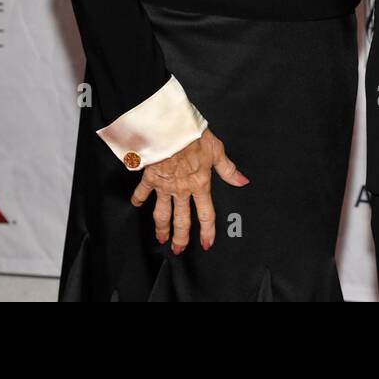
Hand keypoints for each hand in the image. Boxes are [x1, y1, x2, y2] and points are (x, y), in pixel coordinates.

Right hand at [130, 128, 247, 253]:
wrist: (170, 128)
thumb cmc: (193, 136)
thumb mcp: (216, 150)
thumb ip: (228, 169)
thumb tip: (242, 181)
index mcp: (200, 184)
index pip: (206, 214)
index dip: (207, 231)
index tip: (206, 243)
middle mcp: (182, 189)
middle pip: (181, 220)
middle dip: (180, 237)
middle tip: (178, 249)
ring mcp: (164, 186)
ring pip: (162, 214)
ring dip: (161, 228)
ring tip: (161, 238)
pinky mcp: (150, 178)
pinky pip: (142, 192)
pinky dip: (138, 199)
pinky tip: (136, 205)